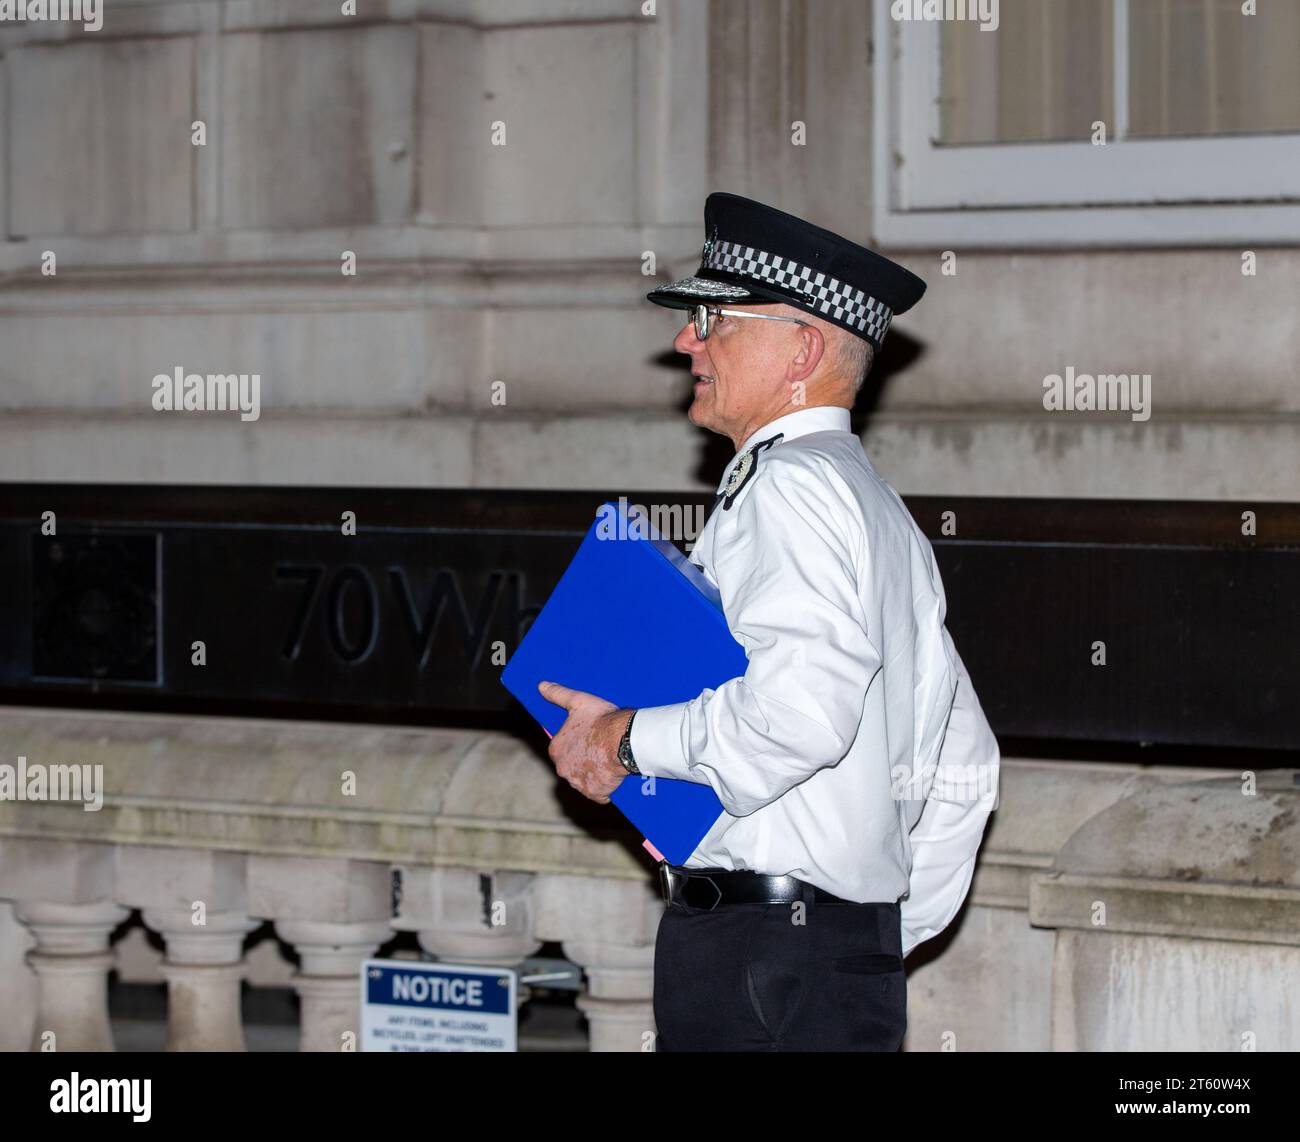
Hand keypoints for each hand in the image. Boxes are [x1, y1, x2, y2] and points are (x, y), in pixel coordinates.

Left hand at [538, 680, 631, 803]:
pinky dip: (604, 789)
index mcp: (556, 749)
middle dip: (583, 761)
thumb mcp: (578, 702)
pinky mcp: (595, 793)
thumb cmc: (600, 720)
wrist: (624, 740)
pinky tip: (612, 778)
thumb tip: (541, 686)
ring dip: (593, 775)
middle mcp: (563, 769)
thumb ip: (558, 694)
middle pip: (572, 766)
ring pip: (584, 780)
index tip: (588, 739)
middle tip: (599, 750)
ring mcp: (578, 783)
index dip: (576, 744)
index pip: (562, 750)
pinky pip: (598, 794)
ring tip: (608, 761)